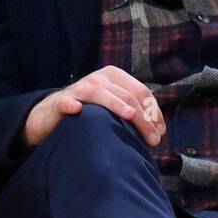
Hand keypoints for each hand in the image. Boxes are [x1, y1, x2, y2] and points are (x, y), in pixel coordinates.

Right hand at [23, 66, 165, 148]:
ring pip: (102, 94)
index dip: (154, 113)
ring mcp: (81, 88)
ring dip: (117, 106)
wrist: (56, 111)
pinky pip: (68, 102)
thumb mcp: (115, 106)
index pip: (141, 92)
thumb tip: (159, 130)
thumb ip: (134, 112)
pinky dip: (72, 105)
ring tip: (129, 116)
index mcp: (115, 77)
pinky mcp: (62, 101)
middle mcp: (100, 79)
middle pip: (127, 96)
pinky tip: (78, 110)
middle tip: (153, 140)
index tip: (161, 133)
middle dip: (143, 119)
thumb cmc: (93, 111)